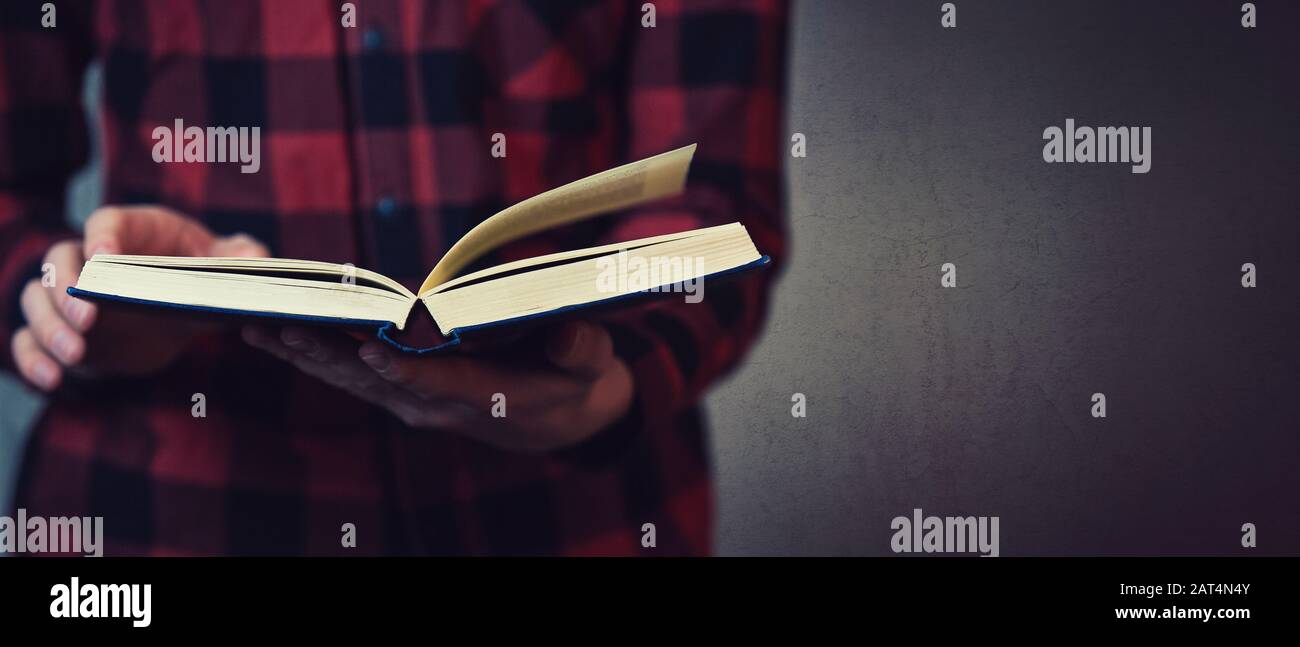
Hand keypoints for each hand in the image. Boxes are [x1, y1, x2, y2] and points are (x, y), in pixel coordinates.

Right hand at [10, 205, 268, 390]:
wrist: (176, 310)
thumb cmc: (200, 275)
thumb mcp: (230, 264)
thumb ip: (245, 257)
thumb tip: (257, 261)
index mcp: (134, 232)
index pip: (106, 222)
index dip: (102, 237)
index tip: (104, 258)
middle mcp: (90, 258)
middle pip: (58, 260)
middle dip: (66, 289)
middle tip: (89, 320)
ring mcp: (70, 296)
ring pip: (35, 299)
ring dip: (48, 325)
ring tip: (75, 354)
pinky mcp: (62, 332)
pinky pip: (28, 341)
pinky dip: (31, 359)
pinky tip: (51, 381)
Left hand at [242, 320, 633, 451]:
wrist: (565, 419)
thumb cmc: (579, 379)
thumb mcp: (594, 363)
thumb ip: (583, 350)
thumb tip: (570, 335)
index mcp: (487, 396)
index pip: (438, 382)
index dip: (404, 367)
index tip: (371, 346)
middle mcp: (441, 404)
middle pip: (376, 381)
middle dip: (328, 354)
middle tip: (284, 326)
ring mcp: (417, 403)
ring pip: (352, 380)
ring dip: (305, 355)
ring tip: (258, 326)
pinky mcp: (404, 394)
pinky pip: (350, 377)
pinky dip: (312, 356)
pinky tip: (274, 334)